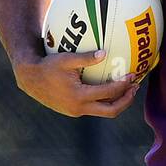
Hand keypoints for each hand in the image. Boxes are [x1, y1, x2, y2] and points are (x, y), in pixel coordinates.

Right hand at [13, 50, 142, 118]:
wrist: (30, 80)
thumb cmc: (47, 66)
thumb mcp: (65, 59)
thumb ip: (85, 58)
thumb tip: (105, 53)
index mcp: (79, 96)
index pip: (108, 93)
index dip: (123, 85)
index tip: (132, 75)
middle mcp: (79, 108)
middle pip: (111, 111)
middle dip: (126, 100)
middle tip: (135, 87)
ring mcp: (76, 112)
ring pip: (104, 111)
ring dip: (117, 102)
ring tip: (127, 89)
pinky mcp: (74, 111)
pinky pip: (94, 108)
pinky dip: (105, 101)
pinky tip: (109, 89)